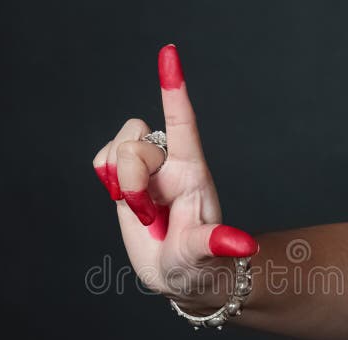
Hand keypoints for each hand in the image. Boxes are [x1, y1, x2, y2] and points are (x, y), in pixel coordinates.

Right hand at [92, 44, 257, 309]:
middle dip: (132, 182)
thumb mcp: (204, 256)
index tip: (169, 55)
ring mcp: (147, 171)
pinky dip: (105, 177)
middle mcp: (170, 164)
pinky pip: (102, 159)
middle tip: (149, 217)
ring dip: (120, 182)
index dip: (173, 91)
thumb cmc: (200, 265)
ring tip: (141, 213)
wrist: (180, 277)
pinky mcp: (124, 180)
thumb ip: (216, 245)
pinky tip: (123, 200)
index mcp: (193, 173)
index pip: (183, 125)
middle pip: (137, 144)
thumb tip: (245, 246)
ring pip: (119, 147)